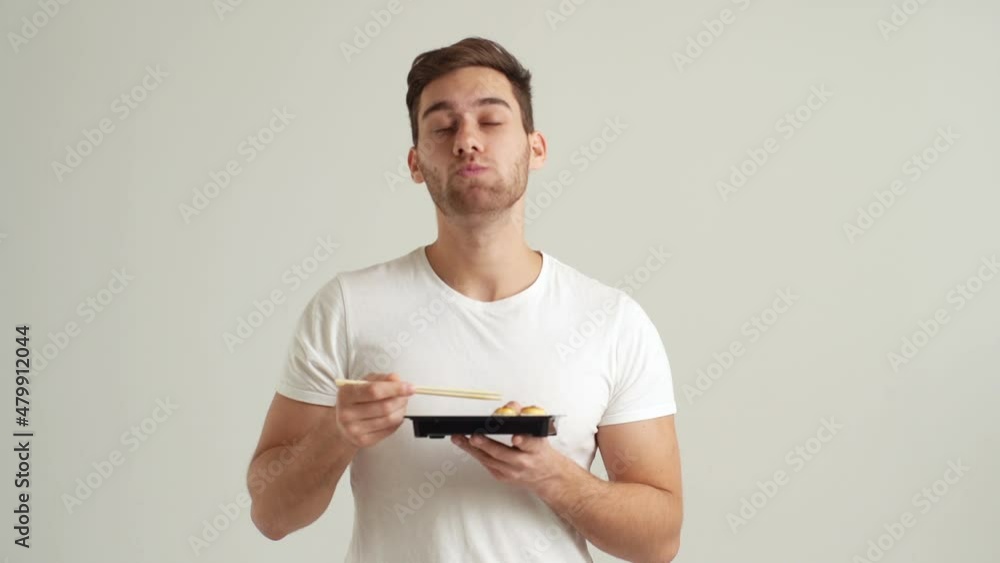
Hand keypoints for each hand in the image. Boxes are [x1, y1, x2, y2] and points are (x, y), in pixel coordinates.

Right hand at [335, 372, 414, 448]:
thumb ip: (380, 379)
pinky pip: (389, 430)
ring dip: (401, 410)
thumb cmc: (355, 401)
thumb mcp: (364, 383)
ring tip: (400, 405)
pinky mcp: (362, 441)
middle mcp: (347, 413)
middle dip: (401, 400)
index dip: (395, 389)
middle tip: (406, 395)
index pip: (374, 391)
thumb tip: (395, 379)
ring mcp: (354, 429)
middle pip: (384, 407)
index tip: (409, 387)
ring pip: (389, 419)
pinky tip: (393, 415)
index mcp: (345, 394)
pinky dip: (397, 421)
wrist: (342, 424)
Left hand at [451, 401, 570, 494]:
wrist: (546, 476)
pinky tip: (465, 445)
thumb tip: (510, 407)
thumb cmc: (540, 451)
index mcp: (537, 449)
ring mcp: (512, 472)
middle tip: (474, 436)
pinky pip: (486, 464)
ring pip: (489, 460)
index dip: (523, 441)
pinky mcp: (502, 477)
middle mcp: (525, 462)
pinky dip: (475, 453)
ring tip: (459, 438)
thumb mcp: (540, 430)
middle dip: (487, 445)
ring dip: (472, 449)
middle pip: (503, 454)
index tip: (516, 438)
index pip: (531, 444)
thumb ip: (527, 414)